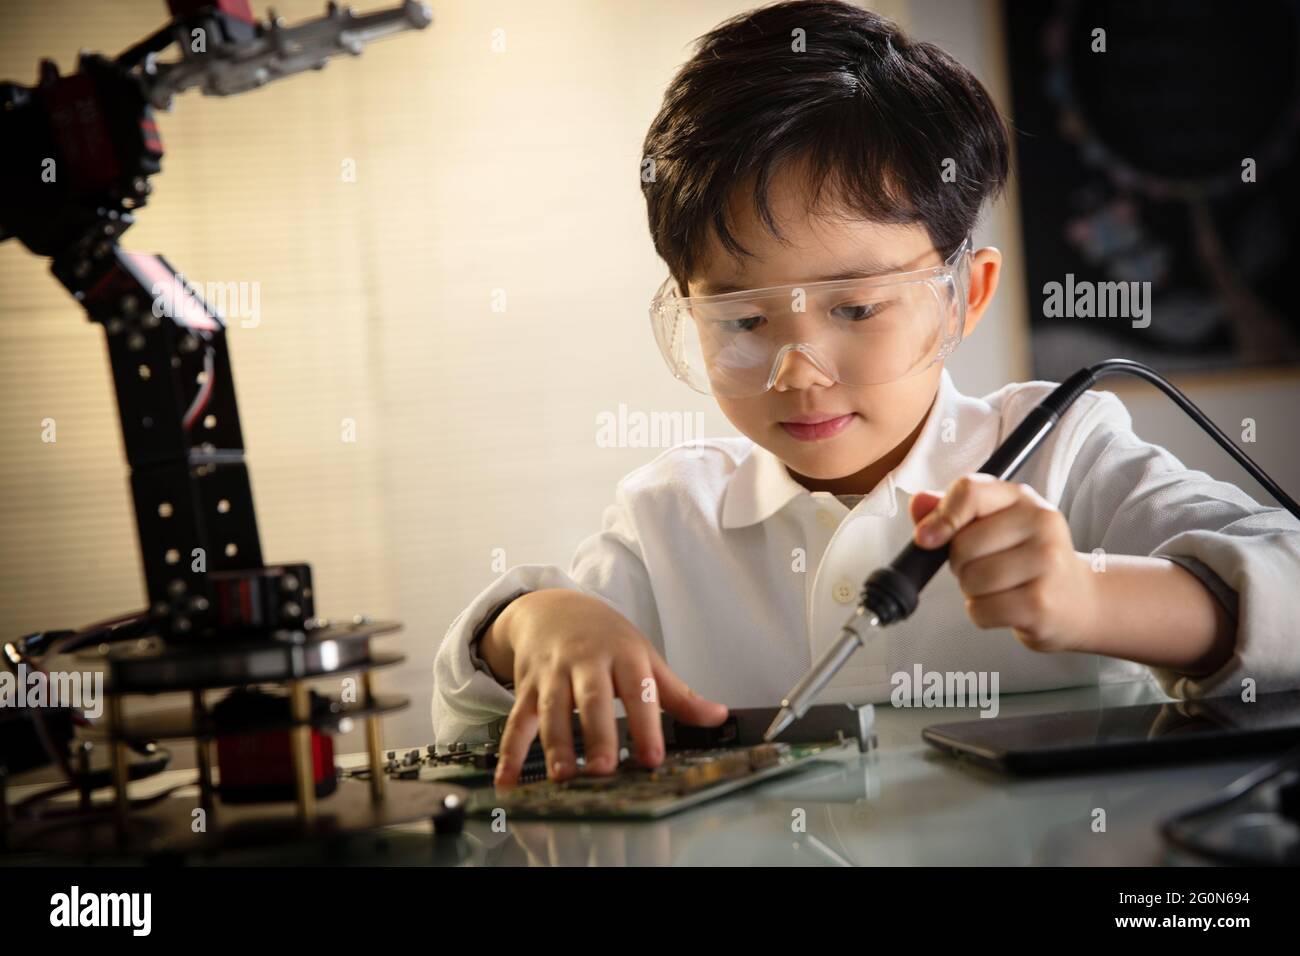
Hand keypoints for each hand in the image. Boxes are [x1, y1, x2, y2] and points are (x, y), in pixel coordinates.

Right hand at [484, 589, 728, 788]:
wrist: (553, 608)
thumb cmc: (606, 638)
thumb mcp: (644, 656)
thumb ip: (678, 693)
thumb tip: (717, 716)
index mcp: (623, 655)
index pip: (638, 691)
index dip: (646, 724)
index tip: (652, 757)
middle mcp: (586, 663)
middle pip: (592, 698)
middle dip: (597, 733)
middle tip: (603, 768)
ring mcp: (553, 674)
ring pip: (552, 709)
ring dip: (556, 744)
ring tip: (563, 776)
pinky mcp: (527, 687)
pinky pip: (516, 720)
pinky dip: (510, 751)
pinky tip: (507, 780)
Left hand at [909, 474, 1097, 652]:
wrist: (1079, 599)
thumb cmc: (1027, 558)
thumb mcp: (995, 524)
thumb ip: (952, 510)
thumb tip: (917, 504)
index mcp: (1022, 498)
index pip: (970, 492)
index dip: (941, 517)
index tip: (926, 539)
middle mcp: (1041, 523)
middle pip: (963, 545)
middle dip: (960, 564)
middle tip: (985, 567)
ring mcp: (1046, 563)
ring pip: (970, 580)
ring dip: (971, 591)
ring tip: (998, 587)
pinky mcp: (1041, 604)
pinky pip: (980, 611)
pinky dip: (981, 614)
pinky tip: (1004, 606)